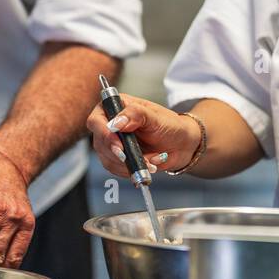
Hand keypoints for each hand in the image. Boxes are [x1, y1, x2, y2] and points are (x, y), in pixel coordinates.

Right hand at [85, 94, 200, 177]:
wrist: (182, 144)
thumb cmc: (169, 125)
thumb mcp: (155, 116)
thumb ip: (136, 114)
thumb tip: (116, 123)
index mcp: (116, 107)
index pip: (96, 120)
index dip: (104, 134)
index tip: (119, 145)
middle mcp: (110, 125)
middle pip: (100, 142)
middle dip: (119, 154)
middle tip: (135, 158)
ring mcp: (114, 144)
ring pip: (107, 159)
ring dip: (129, 164)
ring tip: (150, 161)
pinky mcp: (119, 159)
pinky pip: (117, 170)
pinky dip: (133, 170)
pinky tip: (149, 165)